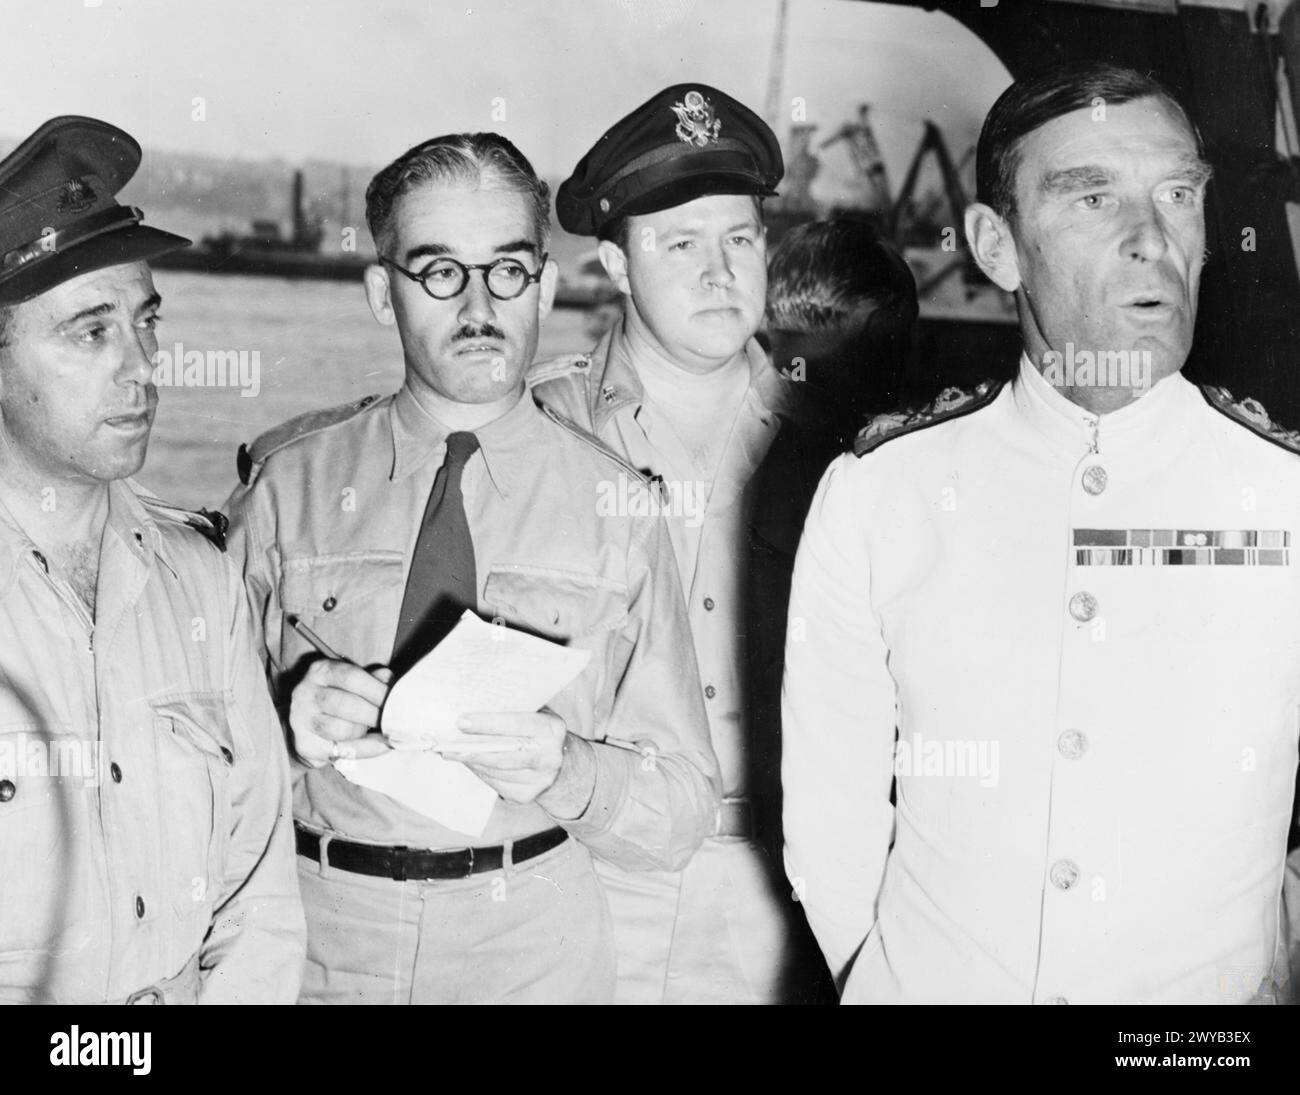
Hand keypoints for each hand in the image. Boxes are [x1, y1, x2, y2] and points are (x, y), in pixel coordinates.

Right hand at [288, 660, 393, 766]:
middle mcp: (306, 693)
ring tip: (376, 730)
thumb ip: (373, 680)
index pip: (351, 678)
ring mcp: (301, 719)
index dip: (377, 690)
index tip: (394, 701)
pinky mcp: (304, 744)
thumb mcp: (354, 681)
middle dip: (373, 714)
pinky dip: (366, 750)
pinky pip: (341, 751)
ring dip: (365, 732)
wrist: (309, 721)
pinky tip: (378, 745)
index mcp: (321, 671)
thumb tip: (392, 683)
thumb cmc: (340, 696)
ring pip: (341, 729)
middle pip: (345, 705)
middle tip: (390, 720)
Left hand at [442, 710, 593, 814]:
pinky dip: (480, 772)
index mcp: (552, 729)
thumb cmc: (541, 732)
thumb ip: (515, 711)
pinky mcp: (526, 795)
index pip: (517, 724)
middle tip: (447, 745)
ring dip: (472, 761)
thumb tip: (474, 706)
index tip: (462, 722)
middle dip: (473, 749)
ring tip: (452, 752)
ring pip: (496, 771)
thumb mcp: (537, 714)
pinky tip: (470, 763)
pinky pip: (495, 784)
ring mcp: (539, 780)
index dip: (488, 724)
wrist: (566, 765)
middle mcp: (549, 757)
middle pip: (504, 755)